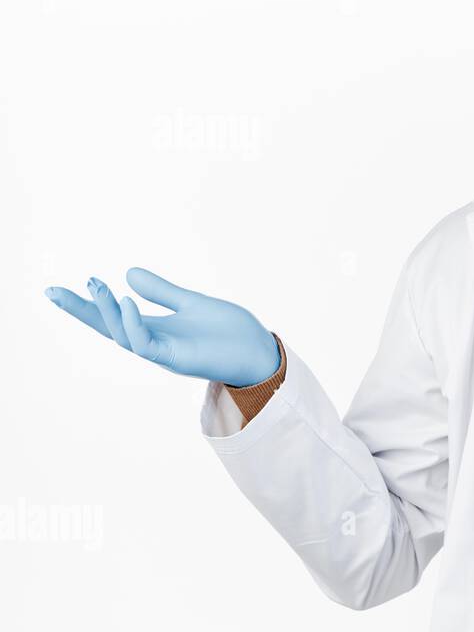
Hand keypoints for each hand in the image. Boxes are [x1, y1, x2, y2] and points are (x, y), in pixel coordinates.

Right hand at [44, 267, 281, 386]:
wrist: (260, 350)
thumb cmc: (231, 332)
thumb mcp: (191, 303)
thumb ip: (162, 291)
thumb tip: (128, 274)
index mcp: (156, 328)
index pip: (112, 316)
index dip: (85, 305)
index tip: (57, 289)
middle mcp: (154, 342)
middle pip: (107, 328)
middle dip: (81, 311)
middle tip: (55, 292)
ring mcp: (164, 352)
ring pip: (122, 335)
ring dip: (107, 311)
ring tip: (97, 286)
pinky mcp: (177, 358)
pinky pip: (146, 343)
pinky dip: (133, 324)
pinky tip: (127, 301)